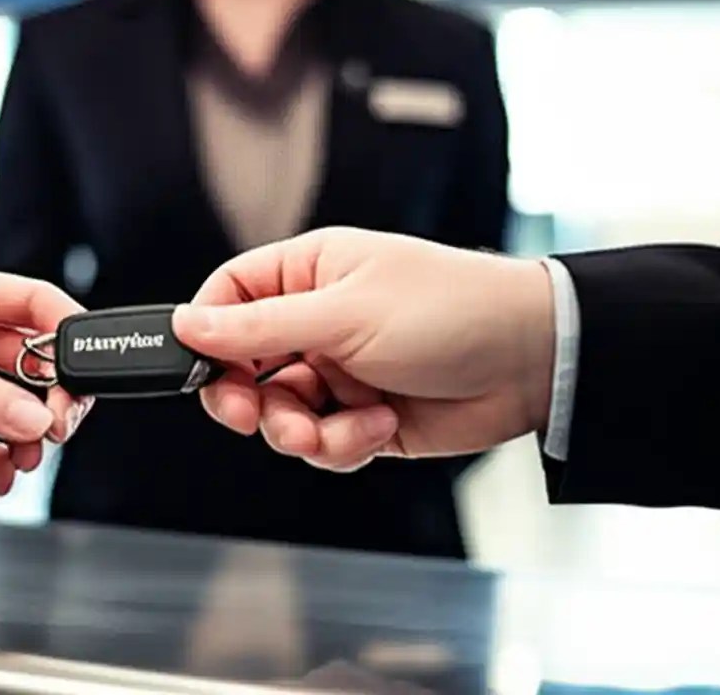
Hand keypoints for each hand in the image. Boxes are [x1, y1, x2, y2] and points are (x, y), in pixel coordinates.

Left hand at [0, 270, 92, 495]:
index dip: (65, 331)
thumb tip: (35, 417)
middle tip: (59, 424)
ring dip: (31, 437)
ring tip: (28, 455)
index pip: (31, 305)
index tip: (87, 365)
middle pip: (34, 366)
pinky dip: (0, 468)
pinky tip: (1, 476)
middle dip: (55, 396)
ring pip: (15, 415)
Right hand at [172, 227, 554, 470]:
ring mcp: (339, 371)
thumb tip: (187, 324)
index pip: (228, 298)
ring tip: (336, 428)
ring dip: (301, 431)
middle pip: (243, 367)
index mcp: (308, 274)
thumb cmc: (449, 310)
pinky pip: (322, 442)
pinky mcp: (362, 417)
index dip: (207, 335)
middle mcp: (317, 321)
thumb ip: (258, 327)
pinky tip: (380, 426)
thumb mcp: (343, 314)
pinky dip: (343, 444)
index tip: (197, 369)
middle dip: (246, 399)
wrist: (532, 362)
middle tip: (253, 416)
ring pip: (280, 414)